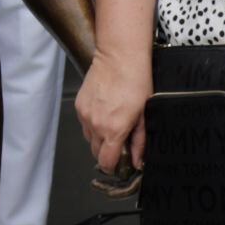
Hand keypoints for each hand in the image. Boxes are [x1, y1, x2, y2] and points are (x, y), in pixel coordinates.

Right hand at [76, 48, 150, 193]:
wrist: (119, 58)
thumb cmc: (135, 81)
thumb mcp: (144, 114)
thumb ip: (140, 142)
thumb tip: (138, 161)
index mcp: (114, 130)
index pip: (106, 162)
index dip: (114, 167)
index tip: (121, 163)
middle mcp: (96, 125)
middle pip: (96, 153)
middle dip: (107, 152)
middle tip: (120, 142)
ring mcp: (85, 115)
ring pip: (90, 138)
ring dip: (99, 138)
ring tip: (113, 124)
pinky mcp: (79, 105)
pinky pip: (85, 124)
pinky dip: (93, 124)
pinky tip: (104, 112)